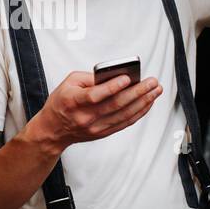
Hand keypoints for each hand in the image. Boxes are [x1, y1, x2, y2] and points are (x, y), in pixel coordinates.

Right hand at [30, 71, 162, 152]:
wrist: (53, 130)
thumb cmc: (61, 102)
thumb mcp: (68, 83)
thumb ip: (90, 78)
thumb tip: (114, 75)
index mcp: (74, 101)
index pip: (95, 95)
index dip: (112, 87)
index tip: (127, 78)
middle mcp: (85, 116)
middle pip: (115, 105)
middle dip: (137, 92)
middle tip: (152, 82)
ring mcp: (95, 127)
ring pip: (124, 115)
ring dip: (143, 102)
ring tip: (156, 90)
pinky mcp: (103, 133)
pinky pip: (125, 123)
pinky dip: (139, 112)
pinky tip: (148, 102)